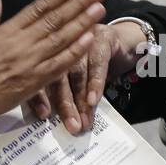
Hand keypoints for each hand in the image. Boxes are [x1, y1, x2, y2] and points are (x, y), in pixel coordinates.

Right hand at [0, 0, 107, 128]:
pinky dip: (74, 52)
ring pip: (60, 39)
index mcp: (6, 30)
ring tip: (100, 7)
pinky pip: (57, 66)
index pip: (40, 7)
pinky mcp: (31, 84)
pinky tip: (90, 39)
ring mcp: (27, 64)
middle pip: (55, 19)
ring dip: (82, 22)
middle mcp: (20, 44)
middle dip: (79, 3)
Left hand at [21, 20, 147, 133]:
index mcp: (51, 52)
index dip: (39, 96)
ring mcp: (82, 39)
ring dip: (81, 99)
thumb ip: (68, 92)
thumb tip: (65, 120)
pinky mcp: (103, 38)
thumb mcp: (79, 77)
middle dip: (64, 103)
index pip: (39, 76)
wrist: (125, 40)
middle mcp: (63, 44)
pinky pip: (98, 63)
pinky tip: (94, 100)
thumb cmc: (96, 62)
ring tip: (85, 119)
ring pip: (77, 72)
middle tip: (72, 126)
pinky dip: (95, 84)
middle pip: (58, 75)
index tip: (43, 116)